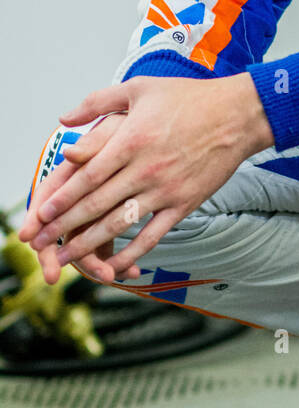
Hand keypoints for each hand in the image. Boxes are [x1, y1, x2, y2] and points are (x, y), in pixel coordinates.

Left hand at [19, 74, 272, 282]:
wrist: (237, 114)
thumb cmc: (188, 98)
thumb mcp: (139, 88)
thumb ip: (98, 102)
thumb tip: (64, 120)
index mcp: (131, 139)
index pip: (87, 176)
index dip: (63, 198)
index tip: (42, 213)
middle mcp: (146, 168)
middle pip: (97, 204)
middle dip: (64, 226)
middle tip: (40, 242)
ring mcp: (166, 189)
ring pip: (120, 223)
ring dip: (89, 243)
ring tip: (65, 256)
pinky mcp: (184, 203)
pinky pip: (153, 234)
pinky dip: (132, 252)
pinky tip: (114, 264)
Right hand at [24, 116, 128, 284]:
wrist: (162, 140)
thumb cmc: (131, 131)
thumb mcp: (114, 132)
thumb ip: (94, 145)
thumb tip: (71, 153)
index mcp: (71, 178)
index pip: (45, 202)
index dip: (34, 221)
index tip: (27, 237)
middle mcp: (78, 201)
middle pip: (59, 233)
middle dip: (55, 257)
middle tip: (53, 276)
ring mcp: (95, 215)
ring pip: (86, 247)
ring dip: (95, 265)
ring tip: (109, 276)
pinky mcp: (116, 224)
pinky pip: (112, 250)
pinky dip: (121, 263)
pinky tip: (134, 272)